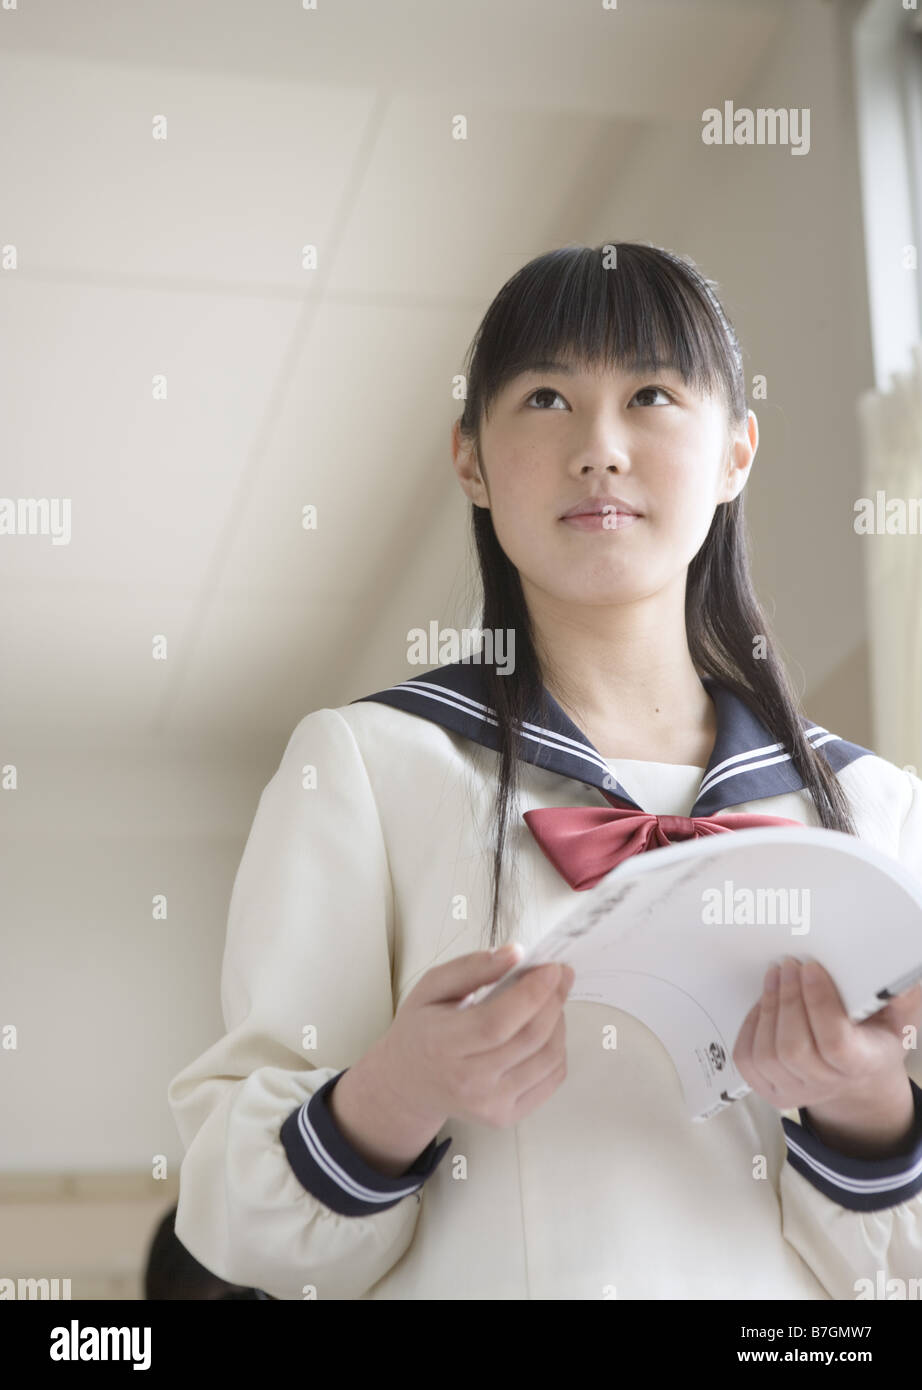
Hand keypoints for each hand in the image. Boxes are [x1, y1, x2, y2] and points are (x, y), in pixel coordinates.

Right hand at [373, 945, 575, 1131]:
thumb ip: (471, 967)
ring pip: (549, 1058)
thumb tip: (515, 954)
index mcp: (443, 1045)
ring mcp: (491, 1104)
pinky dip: (558, 1048)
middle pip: (531, 1038)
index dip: (533, 993)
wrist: (409, 1083)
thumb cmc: (421, 1029)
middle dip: (554, 999)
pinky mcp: (507, 1117)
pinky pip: (551, 1079)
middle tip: (559, 974)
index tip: (551, 968)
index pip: (499, 1022)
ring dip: (559, 1022)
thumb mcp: (431, 987)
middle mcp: (469, 1082)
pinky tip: (546, 1030)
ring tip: (550, 1001)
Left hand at [733, 956, 921, 1154]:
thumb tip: (900, 976)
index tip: (811, 968)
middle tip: (788, 965)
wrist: (855, 1075)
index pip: (836, 1043)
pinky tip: (763, 1004)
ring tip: (775, 977)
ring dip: (768, 1008)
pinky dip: (750, 1027)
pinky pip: (747, 1060)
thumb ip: (899, 995)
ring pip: (767, 1054)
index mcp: (865, 1064)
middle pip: (794, 1049)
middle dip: (787, 999)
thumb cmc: (873, 1037)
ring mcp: (796, 1093)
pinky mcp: (770, 1090)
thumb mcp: (897, 1016)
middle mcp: (829, 1085)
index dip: (819, 1002)